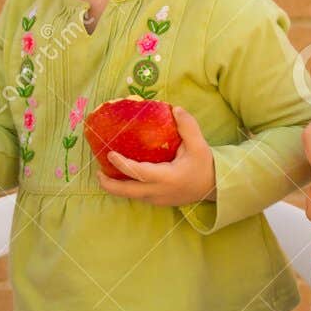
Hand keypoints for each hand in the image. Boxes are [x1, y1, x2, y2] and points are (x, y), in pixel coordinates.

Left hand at [97, 105, 217, 206]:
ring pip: (130, 195)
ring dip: (116, 186)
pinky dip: (127, 187)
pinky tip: (122, 176)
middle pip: (126, 192)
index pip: (138, 173)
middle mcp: (158, 192)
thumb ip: (188, 126)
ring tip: (105, 173)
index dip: (122, 164)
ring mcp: (156, 199)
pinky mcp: (157, 201)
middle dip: (109, 184)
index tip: (110, 154)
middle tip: (97, 172)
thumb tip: (175, 109)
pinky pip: (137, 195)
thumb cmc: (205, 166)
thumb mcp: (199, 145)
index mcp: (167, 178)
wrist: (213, 187)